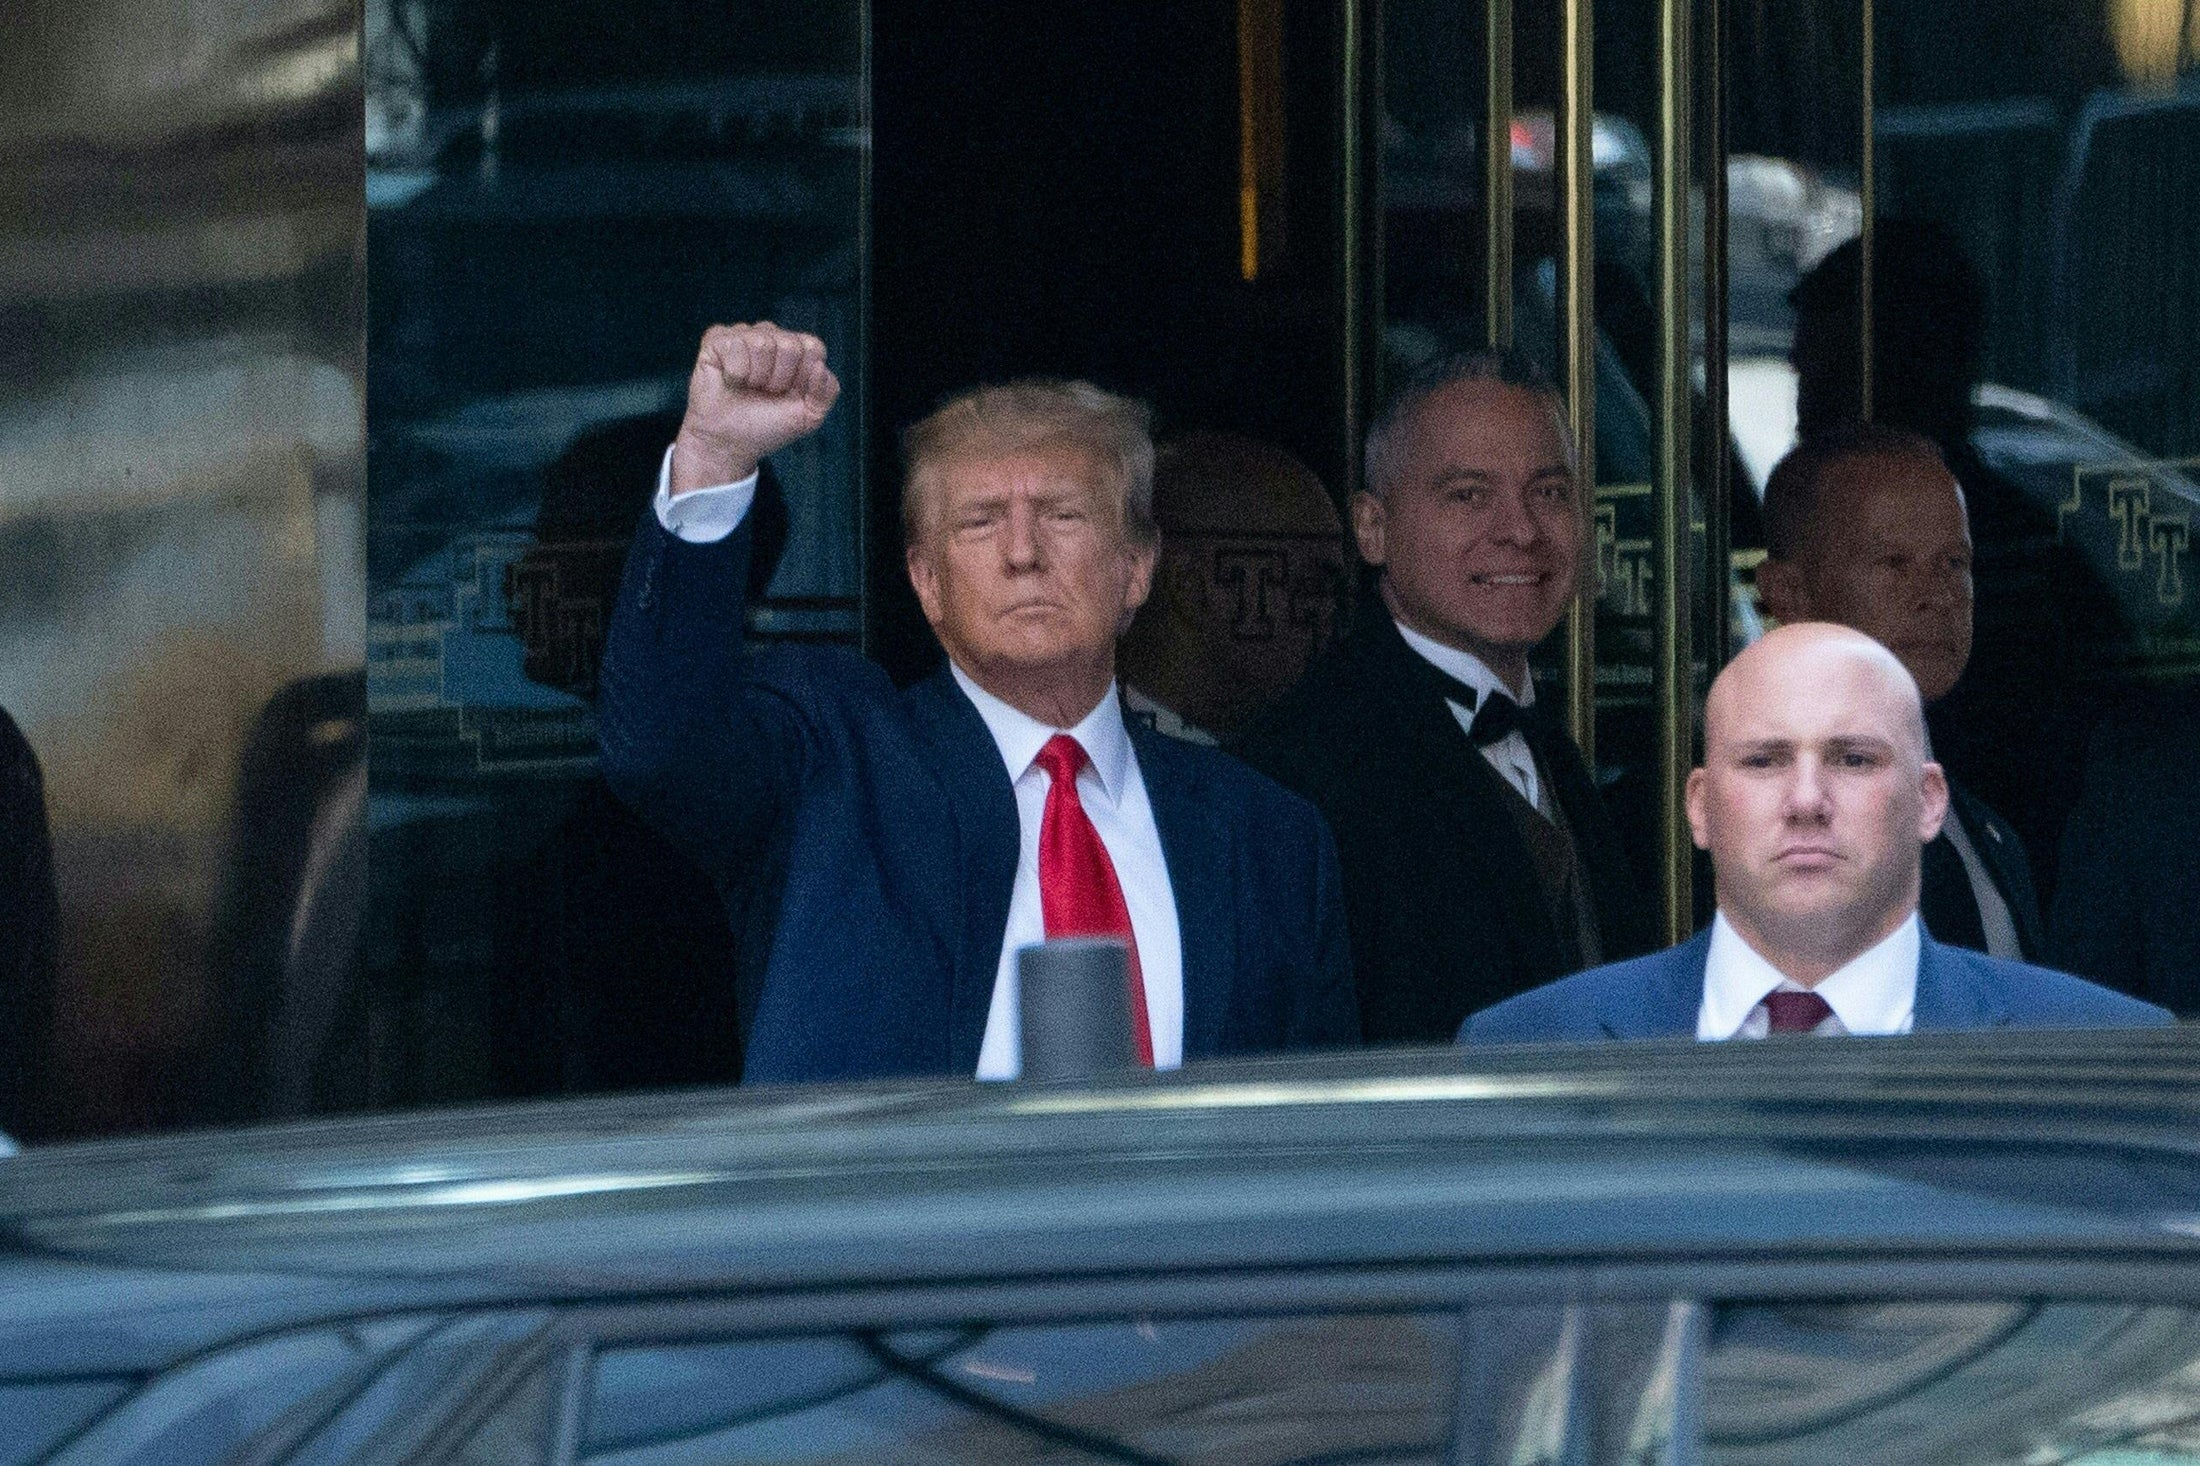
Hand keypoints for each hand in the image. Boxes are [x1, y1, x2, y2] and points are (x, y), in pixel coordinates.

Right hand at [670, 322, 840, 494]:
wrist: (729, 443)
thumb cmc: (767, 426)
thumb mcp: (809, 416)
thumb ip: (828, 392)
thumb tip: (819, 365)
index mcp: (797, 351)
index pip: (813, 347)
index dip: (803, 377)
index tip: (789, 394)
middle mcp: (772, 337)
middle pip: (789, 345)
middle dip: (779, 379)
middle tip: (765, 393)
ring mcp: (744, 335)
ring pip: (761, 342)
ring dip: (756, 376)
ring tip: (747, 388)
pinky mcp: (717, 339)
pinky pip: (734, 345)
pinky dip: (734, 372)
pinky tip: (730, 381)